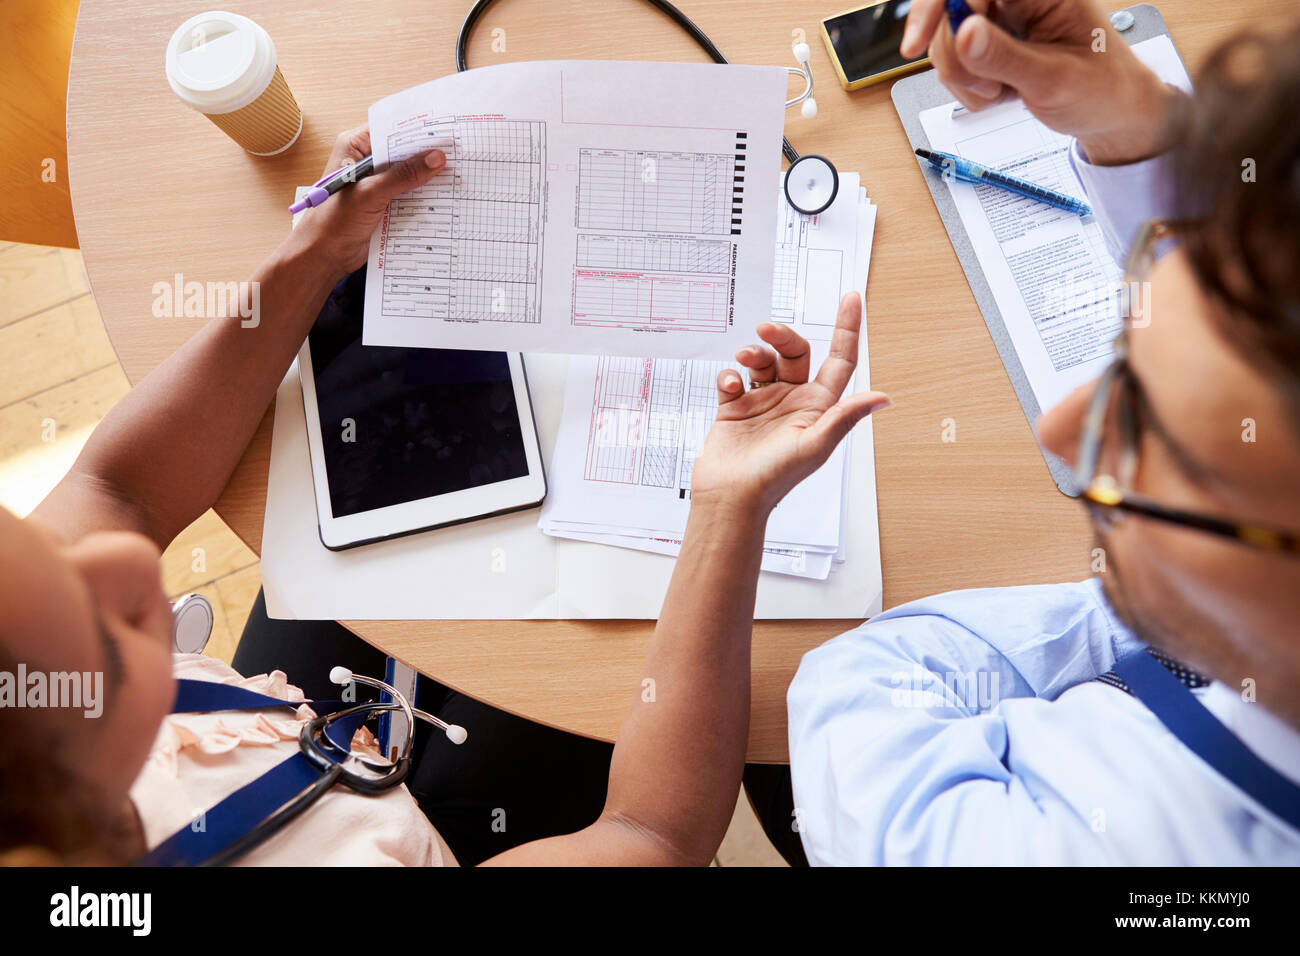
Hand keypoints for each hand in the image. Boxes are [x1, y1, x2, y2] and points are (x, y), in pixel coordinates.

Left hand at [288, 126, 446, 277]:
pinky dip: (424, 194)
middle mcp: (366, 160)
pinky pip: (409, 192)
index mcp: (355, 146)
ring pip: (408, 172)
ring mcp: (377, 182)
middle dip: (426, 154)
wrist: (325, 255)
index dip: (416, 129)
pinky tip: (444, 194)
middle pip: (402, 151)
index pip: (390, 129)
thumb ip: (403, 175)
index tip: (444, 131)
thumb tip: (435, 158)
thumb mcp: (371, 194)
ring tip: (457, 172)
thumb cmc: (334, 221)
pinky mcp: (385, 201)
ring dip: (427, 176)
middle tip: (457, 152)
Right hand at [690, 293, 890, 516]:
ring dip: (755, 352)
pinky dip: (730, 374)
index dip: (847, 328)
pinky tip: (730, 385)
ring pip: (763, 360)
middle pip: (795, 352)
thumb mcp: (815, 444)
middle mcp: (793, 401)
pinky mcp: (735, 408)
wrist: (731, 497)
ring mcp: (763, 402)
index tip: (851, 297)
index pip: (839, 359)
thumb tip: (884, 398)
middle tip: (766, 330)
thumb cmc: (775, 477)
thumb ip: (845, 416)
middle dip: (783, 336)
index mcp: (818, 406)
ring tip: (745, 358)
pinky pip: (734, 377)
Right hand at [900, 0, 1182, 163]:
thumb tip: (964, 32)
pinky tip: (1000, 93)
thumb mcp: (1054, 79)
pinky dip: (968, 88)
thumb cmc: (1101, 89)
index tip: (915, 44)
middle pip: (949, 15)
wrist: (1111, 113)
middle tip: (988, 89)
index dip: (936, 7)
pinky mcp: (990, 45)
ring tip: (1002, 92)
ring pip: (946, 43)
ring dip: (964, 79)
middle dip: (957, 60)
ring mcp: (1001, 21)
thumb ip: (1005, 57)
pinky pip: (954, 63)